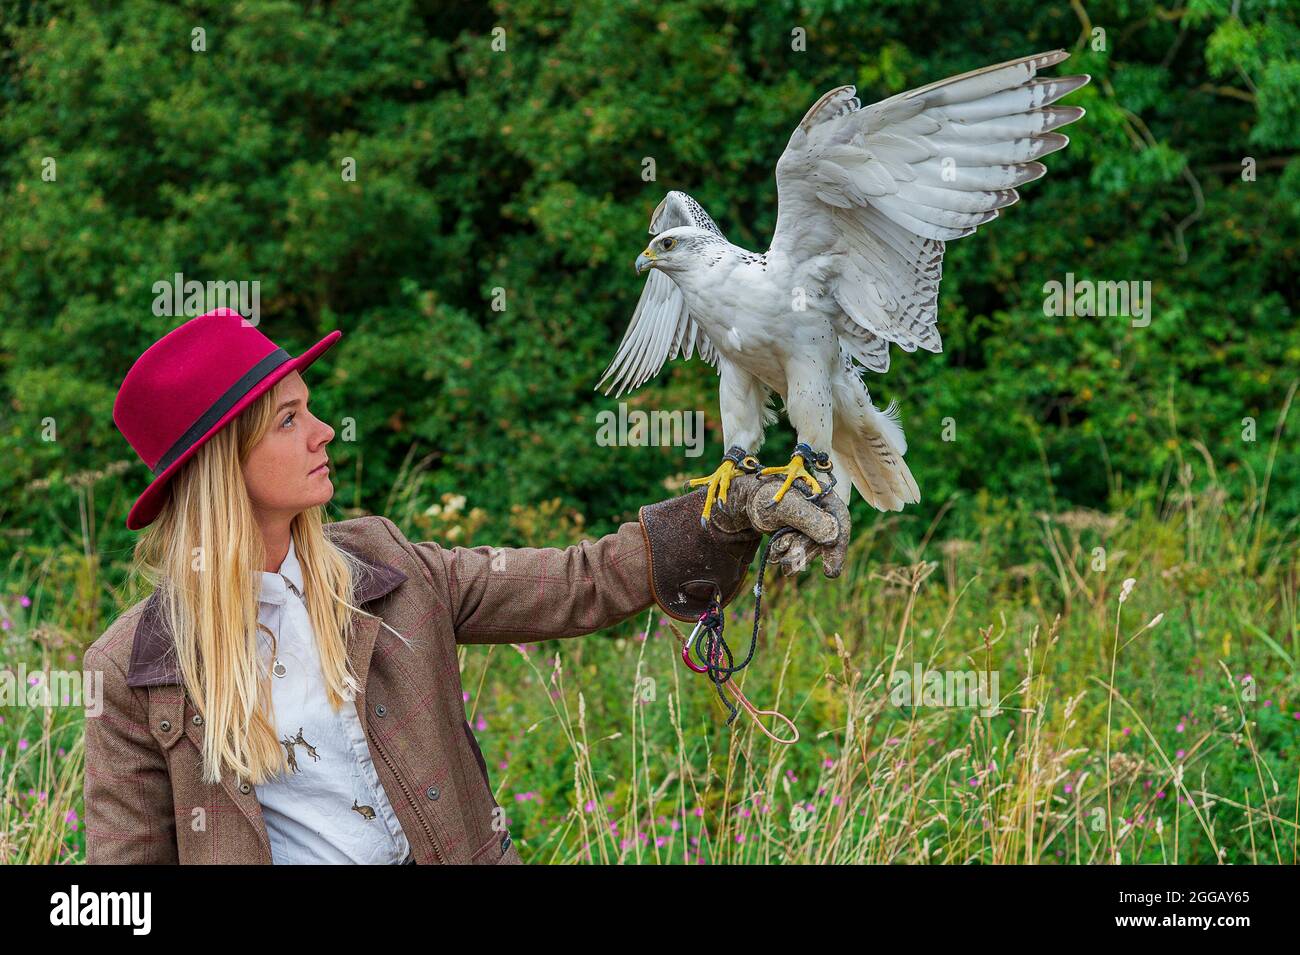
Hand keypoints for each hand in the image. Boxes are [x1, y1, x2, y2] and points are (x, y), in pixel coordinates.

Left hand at [708, 473, 850, 577]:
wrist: (744, 503)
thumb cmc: (764, 497)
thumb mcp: (786, 506)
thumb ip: (810, 520)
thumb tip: (833, 539)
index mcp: (824, 496)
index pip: (840, 522)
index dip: (838, 549)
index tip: (830, 573)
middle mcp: (821, 511)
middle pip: (824, 541)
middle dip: (802, 551)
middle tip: (784, 553)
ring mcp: (811, 525)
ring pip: (810, 550)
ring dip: (791, 555)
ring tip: (775, 548)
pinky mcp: (800, 535)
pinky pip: (799, 554)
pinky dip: (786, 556)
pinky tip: (774, 552)